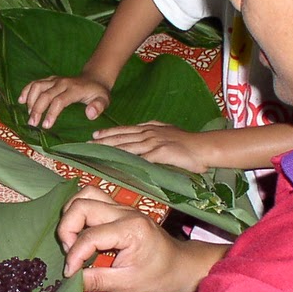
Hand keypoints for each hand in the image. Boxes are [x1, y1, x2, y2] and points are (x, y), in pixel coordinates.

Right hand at [18, 74, 112, 128]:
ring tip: (27, 115)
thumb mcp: (104, 100)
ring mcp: (54, 80)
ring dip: (30, 100)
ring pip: (37, 87)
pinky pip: (35, 83)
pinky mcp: (49, 80)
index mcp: (74, 89)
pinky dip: (26, 91)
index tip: (46, 126)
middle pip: (45, 95)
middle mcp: (62, 83)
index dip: (51, 113)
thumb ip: (99, 107)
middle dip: (37, 110)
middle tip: (32, 124)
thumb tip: (90, 114)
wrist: (93, 78)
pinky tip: (20, 101)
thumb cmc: (98, 93)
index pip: (59, 101)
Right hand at [56, 187, 216, 291]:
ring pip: (86, 194)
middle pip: (82, 205)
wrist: (181, 267)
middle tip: (70, 253)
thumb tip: (70, 279)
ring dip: (72, 215)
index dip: (74, 256)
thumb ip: (96, 280)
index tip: (70, 274)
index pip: (90, 236)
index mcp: (130, 230)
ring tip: (73, 239)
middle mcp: (126, 212)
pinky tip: (81, 232)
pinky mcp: (120, 210)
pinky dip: (80, 212)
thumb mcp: (127, 285)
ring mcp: (123, 208)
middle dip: (67, 229)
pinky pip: (94, 199)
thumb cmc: (159, 277)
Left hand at [92, 121, 214, 172]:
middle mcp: (149, 133)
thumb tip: (144, 140)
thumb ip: (155, 135)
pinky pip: (139, 158)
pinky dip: (126, 160)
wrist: (204, 147)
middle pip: (121, 136)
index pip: (125, 129)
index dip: (109, 132)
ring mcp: (154, 142)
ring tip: (96, 151)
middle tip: (87, 143)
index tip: (95, 135)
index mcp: (151, 128)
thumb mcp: (169, 133)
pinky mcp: (159, 153)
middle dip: (103, 140)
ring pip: (126, 145)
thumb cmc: (189, 143)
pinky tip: (116, 163)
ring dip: (109, 148)